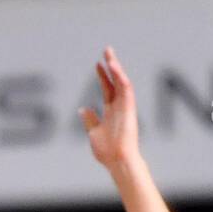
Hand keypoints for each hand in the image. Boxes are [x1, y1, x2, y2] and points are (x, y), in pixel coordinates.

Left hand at [79, 47, 139, 167]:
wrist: (116, 161)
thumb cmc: (106, 151)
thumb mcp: (93, 132)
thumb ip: (90, 120)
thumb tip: (83, 109)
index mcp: (111, 111)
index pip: (107, 89)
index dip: (103, 76)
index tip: (97, 64)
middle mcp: (119, 106)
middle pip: (116, 81)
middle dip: (111, 66)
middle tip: (107, 50)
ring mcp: (125, 106)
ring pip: (122, 82)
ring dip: (116, 68)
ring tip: (109, 55)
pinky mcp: (129, 108)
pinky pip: (126, 88)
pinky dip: (120, 77)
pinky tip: (113, 66)